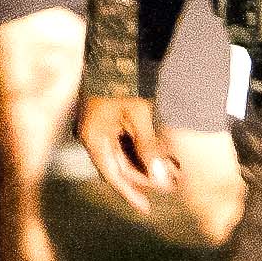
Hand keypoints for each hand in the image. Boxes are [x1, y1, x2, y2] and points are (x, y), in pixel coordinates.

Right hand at [78, 94, 173, 214]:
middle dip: (142, 177)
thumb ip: (147, 148)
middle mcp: (92, 135)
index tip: (146, 209)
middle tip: (169, 185)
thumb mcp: (138, 115)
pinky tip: (157, 154)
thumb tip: (158, 178)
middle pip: (117, 166)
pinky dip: (139, 150)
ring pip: (121, 155)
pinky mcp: (106, 119)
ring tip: (168, 170)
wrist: (112, 52)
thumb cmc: (123, 82)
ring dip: (142, 164)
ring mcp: (98, 127)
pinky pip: (122, 142)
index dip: (129, 193)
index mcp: (93, 137)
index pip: (111, 175)